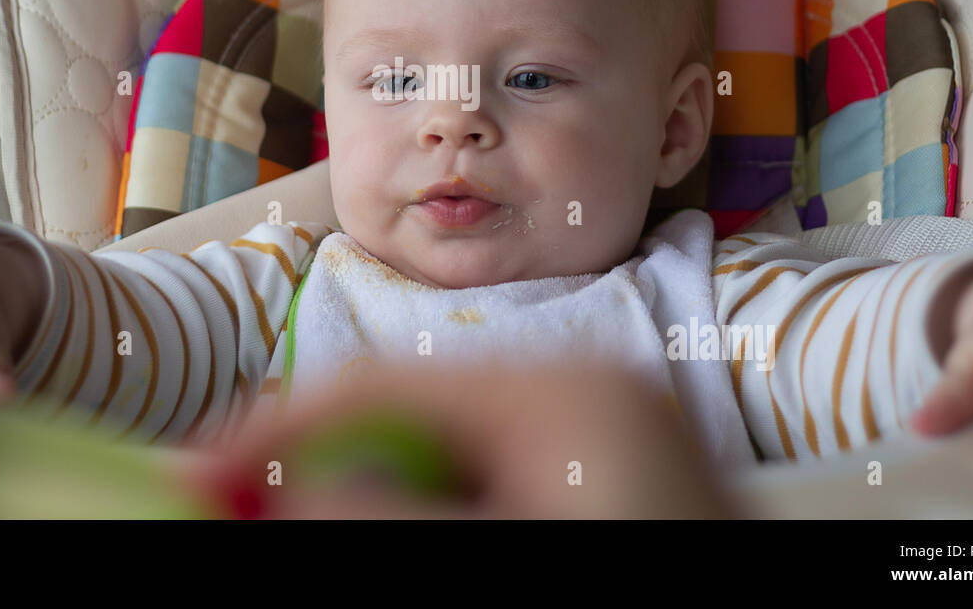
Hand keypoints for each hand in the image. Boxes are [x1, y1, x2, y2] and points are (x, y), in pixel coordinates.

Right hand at [179, 360, 740, 518]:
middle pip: (409, 419)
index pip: (382, 385)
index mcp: (563, 389)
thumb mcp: (507, 546)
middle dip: (325, 466)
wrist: (772, 595)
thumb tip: (283, 492)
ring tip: (313, 512)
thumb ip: (391, 517)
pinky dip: (435, 501)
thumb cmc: (648, 542)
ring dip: (378, 486)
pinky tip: (407, 515)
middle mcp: (582, 393)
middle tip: (249, 507)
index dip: (277, 429)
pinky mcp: (605, 481)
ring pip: (443, 454)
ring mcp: (599, 437)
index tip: (200, 475)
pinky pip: (488, 478)